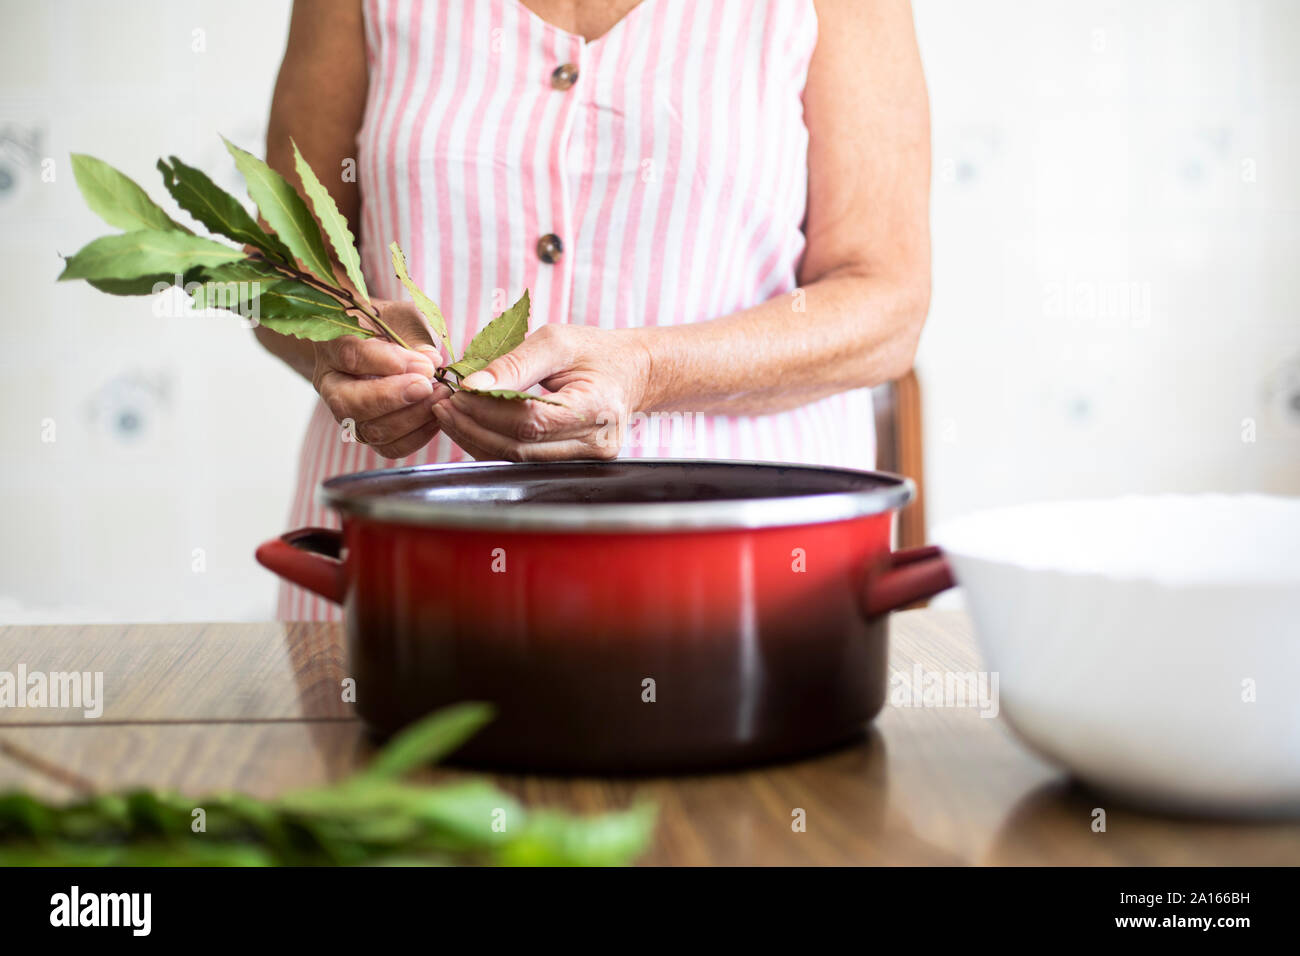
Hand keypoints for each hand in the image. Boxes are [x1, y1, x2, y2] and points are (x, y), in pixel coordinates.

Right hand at [312, 300, 452, 458]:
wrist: (380, 342)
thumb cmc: (390, 325)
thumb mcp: (402, 318)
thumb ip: (413, 336)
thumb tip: (430, 361)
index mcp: (331, 345)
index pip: (350, 355)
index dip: (386, 362)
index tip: (423, 364)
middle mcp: (330, 384)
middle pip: (348, 403)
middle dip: (391, 398)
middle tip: (427, 386)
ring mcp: (345, 414)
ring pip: (369, 430)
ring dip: (411, 418)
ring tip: (440, 397)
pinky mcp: (367, 434)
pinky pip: (389, 447)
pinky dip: (417, 437)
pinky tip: (436, 417)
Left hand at [432, 325, 651, 460]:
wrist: (630, 373)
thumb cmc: (595, 352)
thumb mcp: (557, 341)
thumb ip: (514, 363)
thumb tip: (472, 385)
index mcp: (596, 407)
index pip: (532, 418)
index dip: (488, 410)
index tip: (457, 393)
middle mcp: (596, 443)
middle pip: (521, 446)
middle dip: (474, 426)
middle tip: (444, 404)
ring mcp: (587, 460)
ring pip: (518, 460)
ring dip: (478, 439)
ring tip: (451, 415)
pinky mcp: (574, 466)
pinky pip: (524, 461)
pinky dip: (493, 446)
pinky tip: (473, 427)